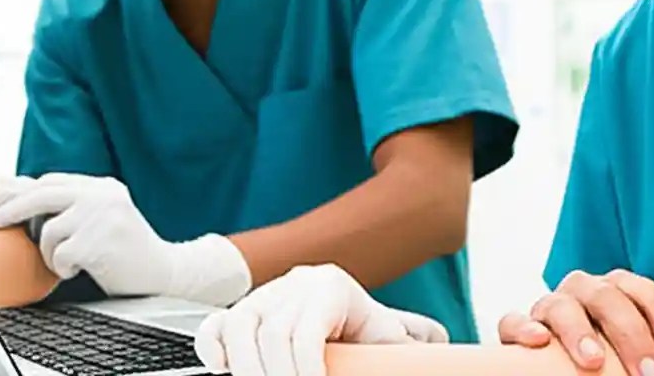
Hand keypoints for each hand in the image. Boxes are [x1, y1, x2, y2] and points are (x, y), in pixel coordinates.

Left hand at [0, 173, 250, 305]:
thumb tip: (27, 203)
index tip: (1, 205)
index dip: (23, 194)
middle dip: (12, 209)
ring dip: (50, 253)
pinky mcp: (97, 242)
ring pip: (48, 231)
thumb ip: (76, 207)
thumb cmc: (129, 253)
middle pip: (42, 194)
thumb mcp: (105, 218)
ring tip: (70, 262)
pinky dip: (62, 268)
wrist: (165, 274)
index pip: (52, 182)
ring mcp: (100, 216)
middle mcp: (102, 195)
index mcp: (102, 187)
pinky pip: (58, 256)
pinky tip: (81, 270)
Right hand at [195, 263, 447, 375]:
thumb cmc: (366, 327)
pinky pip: (215, 326)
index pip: (305, 331)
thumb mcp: (387, 332)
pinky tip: (225, 370)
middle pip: (270, 333)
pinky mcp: (239, 310)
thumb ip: (410, 339)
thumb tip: (438, 342)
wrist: (343, 308)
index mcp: (330, 286)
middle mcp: (292, 285)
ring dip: (245, 368)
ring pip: (238, 326)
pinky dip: (214, 351)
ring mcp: (262, 296)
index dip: (304, 369)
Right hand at [498, 269, 653, 375]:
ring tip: (592, 363)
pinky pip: (512, 319)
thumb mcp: (652, 339)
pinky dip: (522, 327)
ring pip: (562, 305)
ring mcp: (552, 305)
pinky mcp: (519, 325)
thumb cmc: (620, 348)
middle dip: (634, 339)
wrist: (571, 354)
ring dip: (577, 332)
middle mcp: (588, 289)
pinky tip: (537, 342)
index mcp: (625, 289)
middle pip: (612, 300)